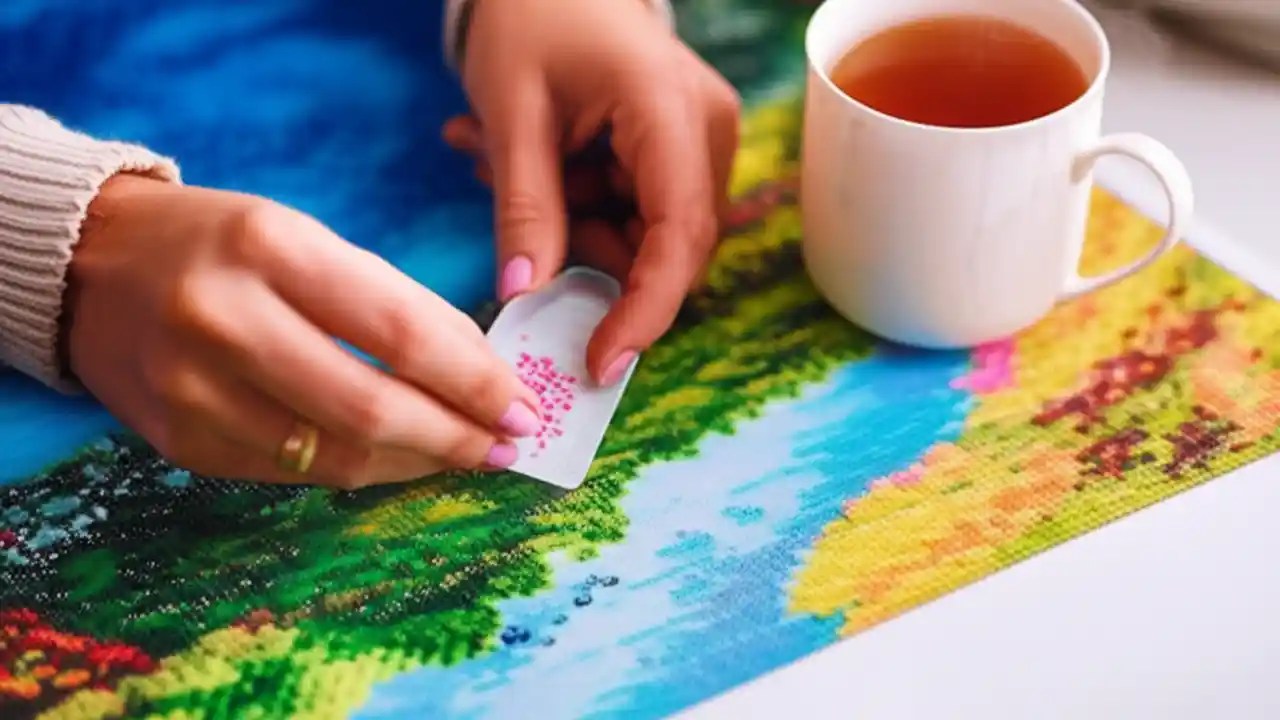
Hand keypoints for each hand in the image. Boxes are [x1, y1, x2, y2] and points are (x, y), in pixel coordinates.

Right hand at [65, 175, 540, 488]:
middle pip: (371, 409)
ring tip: (464, 454)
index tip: (525, 406)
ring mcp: (193, 389)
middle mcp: (223, 320)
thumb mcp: (309, 240)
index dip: (474, 381)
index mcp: (270, 248)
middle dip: (457, 436)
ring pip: (336, 457)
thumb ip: (395, 303)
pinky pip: (295, 474)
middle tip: (508, 445)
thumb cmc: (227, 245)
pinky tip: (398, 459)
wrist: (96, 267)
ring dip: (417, 463)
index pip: (400, 332)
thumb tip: (485, 374)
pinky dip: (360, 470)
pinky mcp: (180, 441)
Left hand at [447, 0, 739, 384]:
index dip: (645, 311)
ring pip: (645, 234)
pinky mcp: (684, 149)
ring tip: (500, 158)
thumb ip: (524, 209)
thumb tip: (525, 296)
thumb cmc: (532, 19)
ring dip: (572, 220)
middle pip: (663, 244)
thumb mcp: (511, 113)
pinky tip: (537, 157)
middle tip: (503, 194)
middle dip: (583, 247)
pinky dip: (582, 202)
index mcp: (669, 111)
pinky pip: (638, 210)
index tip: (601, 362)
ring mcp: (702, 140)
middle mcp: (707, 131)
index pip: (677, 236)